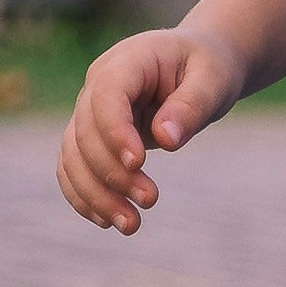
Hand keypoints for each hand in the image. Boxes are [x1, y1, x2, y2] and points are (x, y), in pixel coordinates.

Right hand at [59, 24, 246, 233]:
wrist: (198, 66)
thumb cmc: (208, 68)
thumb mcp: (213, 80)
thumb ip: (191, 106)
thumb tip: (167, 139)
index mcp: (128, 61)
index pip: (106, 94)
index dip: (115, 131)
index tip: (139, 163)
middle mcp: (98, 84)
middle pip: (86, 131)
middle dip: (113, 172)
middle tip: (151, 199)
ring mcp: (90, 111)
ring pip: (73, 155)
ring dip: (96, 194)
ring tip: (131, 225)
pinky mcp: (92, 136)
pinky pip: (73, 168)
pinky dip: (84, 196)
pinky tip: (107, 221)